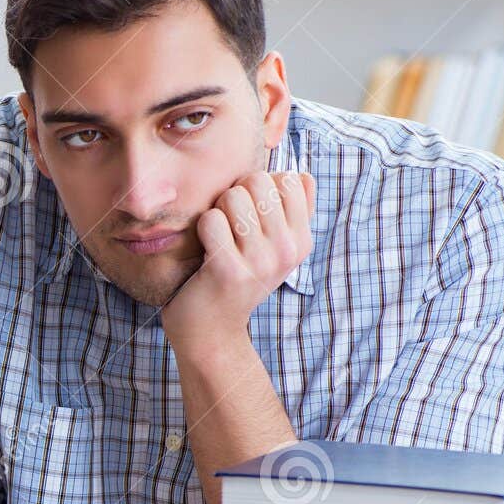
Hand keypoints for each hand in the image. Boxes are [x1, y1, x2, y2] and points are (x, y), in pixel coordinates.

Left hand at [161, 170, 314, 351]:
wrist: (211, 331)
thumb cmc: (236, 276)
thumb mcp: (274, 247)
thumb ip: (290, 211)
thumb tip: (300, 172)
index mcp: (302, 239)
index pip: (291, 178)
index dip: (263, 184)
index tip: (252, 212)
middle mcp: (288, 250)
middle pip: (258, 179)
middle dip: (235, 193)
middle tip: (229, 226)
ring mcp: (261, 262)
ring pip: (233, 195)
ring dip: (216, 210)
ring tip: (218, 237)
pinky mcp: (229, 271)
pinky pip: (211, 220)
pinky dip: (201, 228)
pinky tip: (205, 250)